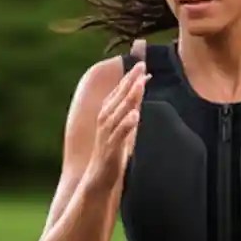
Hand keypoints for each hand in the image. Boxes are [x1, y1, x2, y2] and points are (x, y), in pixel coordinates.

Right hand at [87, 46, 148, 187]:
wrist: (98, 177)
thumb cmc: (113, 150)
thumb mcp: (124, 127)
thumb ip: (131, 109)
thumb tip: (141, 90)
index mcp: (108, 114)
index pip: (119, 91)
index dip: (130, 78)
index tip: (142, 64)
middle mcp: (105, 120)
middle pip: (119, 97)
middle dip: (130, 81)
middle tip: (141, 66)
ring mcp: (107, 133)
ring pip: (119, 111)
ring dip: (129, 97)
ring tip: (140, 84)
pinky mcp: (111, 147)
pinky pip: (120, 133)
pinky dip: (127, 123)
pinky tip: (135, 114)